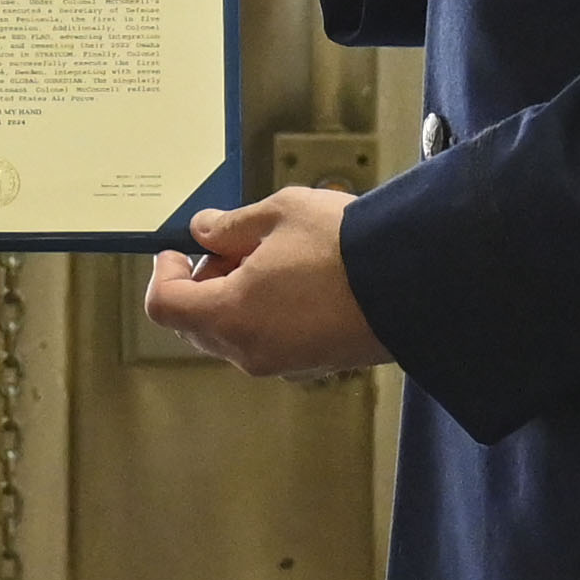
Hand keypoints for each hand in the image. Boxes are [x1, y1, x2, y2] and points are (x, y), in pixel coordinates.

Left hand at [137, 190, 389, 380]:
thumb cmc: (344, 244)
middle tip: (232, 246)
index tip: (178, 249)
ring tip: (271, 258)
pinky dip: (263, 315)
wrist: (415, 281)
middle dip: (201, 284)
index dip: (163, 274)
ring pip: (231, 335)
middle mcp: (249, 350)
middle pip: (195, 324)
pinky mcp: (311, 365)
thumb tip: (202, 231)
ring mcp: (281, 363)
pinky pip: (266, 342)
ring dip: (233, 299)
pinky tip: (296, 281)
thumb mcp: (280, 214)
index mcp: (230, 315)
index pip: (165, 306)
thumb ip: (230, 225)